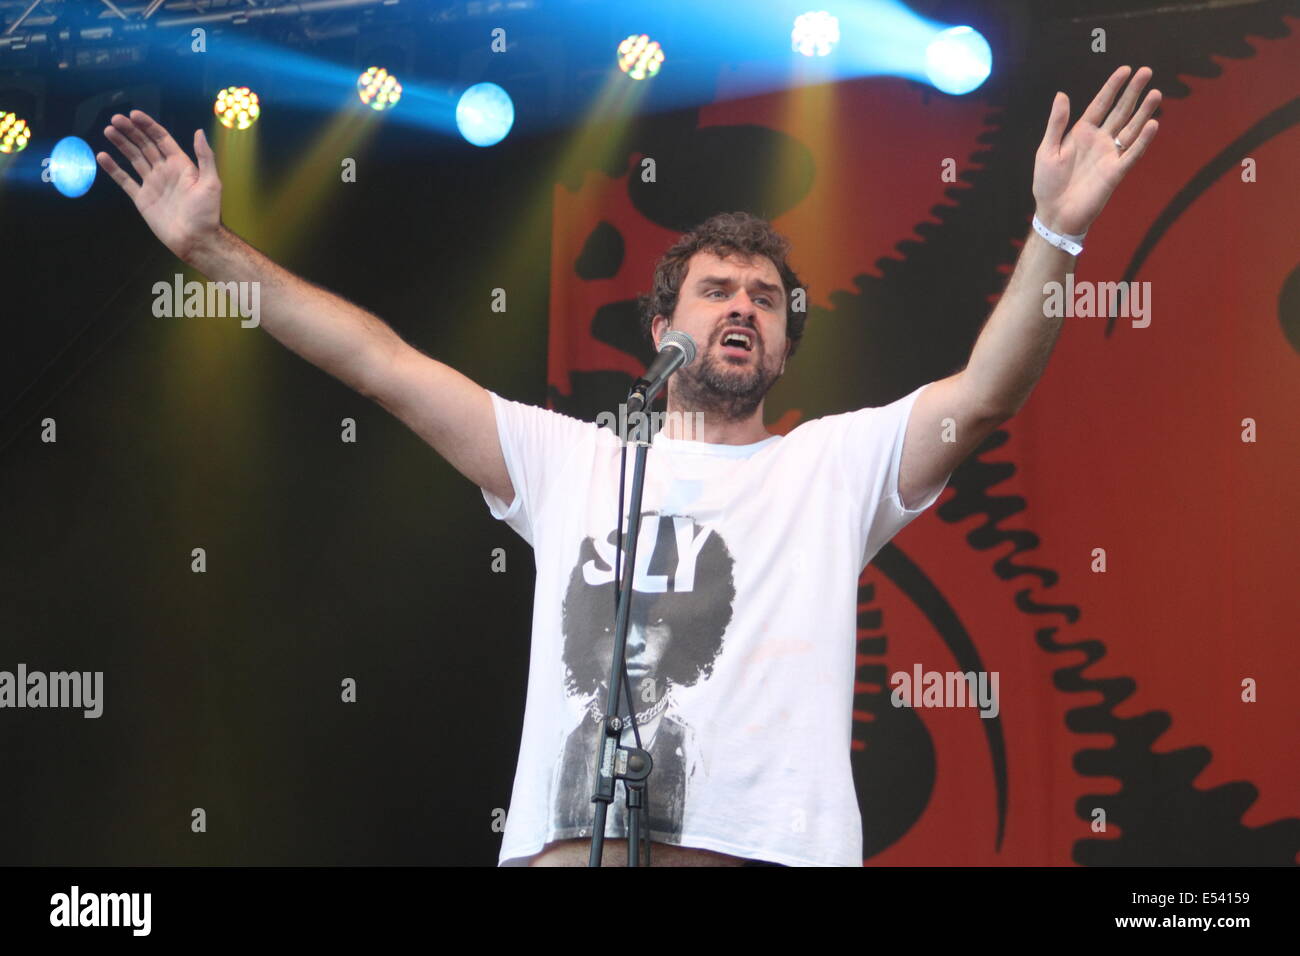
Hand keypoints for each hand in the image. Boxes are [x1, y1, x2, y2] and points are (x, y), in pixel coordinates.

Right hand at [96, 110, 222, 263]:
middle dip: (131, 131)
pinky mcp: (142, 198)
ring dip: (121, 144)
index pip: (162, 139)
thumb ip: (205, 157)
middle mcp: (165, 171)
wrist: (196, 240)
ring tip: (108, 130)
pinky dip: (113, 169)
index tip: (133, 115)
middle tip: (115, 119)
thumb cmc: (207, 213)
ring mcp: (152, 184)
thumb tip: (199, 131)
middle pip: (145, 145)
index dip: (148, 126)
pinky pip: (125, 180)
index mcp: (181, 165)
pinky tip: (102, 156)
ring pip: (134, 158)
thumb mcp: (212, 183)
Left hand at [1033, 66, 1160, 235]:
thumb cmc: (1047, 184)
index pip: (1101, 104)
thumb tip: (1062, 94)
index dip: (1112, 87)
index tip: (1125, 69)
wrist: (1054, 213)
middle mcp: (1099, 140)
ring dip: (1143, 111)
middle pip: (1120, 111)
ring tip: (1155, 93)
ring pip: (1131, 128)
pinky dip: (1143, 140)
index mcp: (1081, 132)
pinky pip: (1132, 154)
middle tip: (1146, 72)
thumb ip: (1056, 123)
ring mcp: (1109, 155)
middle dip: (1133, 92)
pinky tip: (1152, 124)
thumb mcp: (1047, 150)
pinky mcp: (1116, 172)